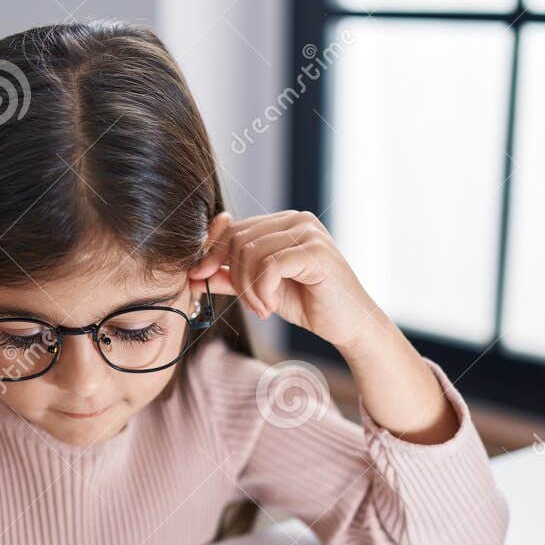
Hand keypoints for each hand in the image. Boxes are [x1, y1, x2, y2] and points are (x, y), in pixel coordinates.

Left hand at [190, 210, 395, 357]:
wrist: (348, 324)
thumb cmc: (309, 304)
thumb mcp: (261, 290)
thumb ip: (231, 277)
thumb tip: (195, 273)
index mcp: (283, 223)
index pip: (234, 229)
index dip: (211, 253)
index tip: (199, 277)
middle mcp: (296, 220)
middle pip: (238, 239)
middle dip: (235, 278)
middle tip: (253, 305)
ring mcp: (308, 232)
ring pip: (250, 253)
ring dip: (250, 289)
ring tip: (264, 308)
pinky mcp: (315, 251)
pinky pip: (269, 267)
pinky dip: (263, 291)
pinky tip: (272, 306)